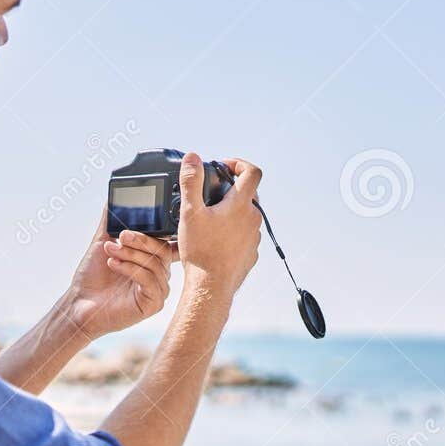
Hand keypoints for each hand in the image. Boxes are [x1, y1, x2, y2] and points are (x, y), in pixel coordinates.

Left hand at [65, 207, 176, 336]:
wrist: (80, 301)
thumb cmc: (92, 276)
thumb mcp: (103, 241)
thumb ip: (110, 219)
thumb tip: (112, 196)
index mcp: (152, 260)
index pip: (168, 241)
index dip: (163, 231)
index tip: (147, 221)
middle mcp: (159, 274)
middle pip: (163, 250)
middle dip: (141, 240)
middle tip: (121, 235)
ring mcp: (158, 290)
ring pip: (155, 264)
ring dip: (131, 254)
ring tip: (110, 251)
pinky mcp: (153, 304)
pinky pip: (150, 281)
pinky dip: (131, 269)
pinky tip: (114, 264)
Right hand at [177, 152, 260, 294]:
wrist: (211, 286)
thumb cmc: (201, 251)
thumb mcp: (190, 212)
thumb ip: (191, 182)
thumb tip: (192, 159)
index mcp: (241, 205)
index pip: (252, 172)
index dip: (238, 164)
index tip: (223, 168)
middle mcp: (253, 219)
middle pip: (249, 193)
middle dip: (231, 189)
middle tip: (210, 196)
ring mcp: (255, 237)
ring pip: (247, 215)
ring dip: (232, 212)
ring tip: (210, 221)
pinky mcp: (252, 252)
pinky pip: (245, 235)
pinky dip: (233, 231)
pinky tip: (215, 240)